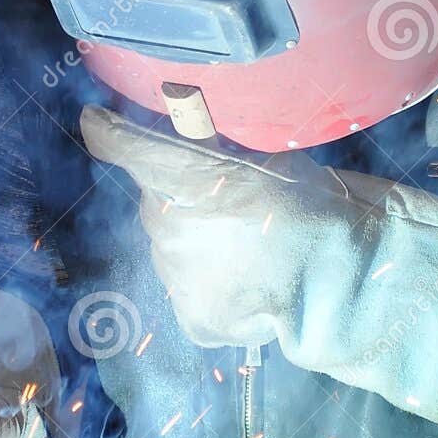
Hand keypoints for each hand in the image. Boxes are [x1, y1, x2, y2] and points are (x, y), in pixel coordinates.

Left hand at [80, 105, 353, 350]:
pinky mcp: (192, 318)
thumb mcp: (272, 159)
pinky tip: (251, 289)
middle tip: (230, 211)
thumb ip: (221, 155)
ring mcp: (175, 277)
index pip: (123, 145)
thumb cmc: (316, 208)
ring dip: (199, 248)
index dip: (107, 130)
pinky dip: (213, 291)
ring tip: (251, 255)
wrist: (341, 284)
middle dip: (182, 203)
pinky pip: (192, 296)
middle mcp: (166, 225)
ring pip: (172, 252)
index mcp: (185, 175)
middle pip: (155, 205)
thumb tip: (197, 139)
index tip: (96, 119)